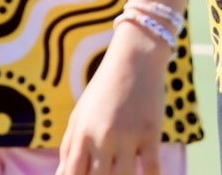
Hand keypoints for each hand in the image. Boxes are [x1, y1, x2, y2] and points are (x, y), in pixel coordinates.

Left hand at [55, 22, 172, 174]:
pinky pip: (152, 167)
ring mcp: (128, 136)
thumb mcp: (80, 116)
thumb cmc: (104, 89)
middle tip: (106, 174)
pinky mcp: (151, 132)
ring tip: (123, 173)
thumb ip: (69, 149)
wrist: (135, 58)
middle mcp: (102, 138)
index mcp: (81, 135)